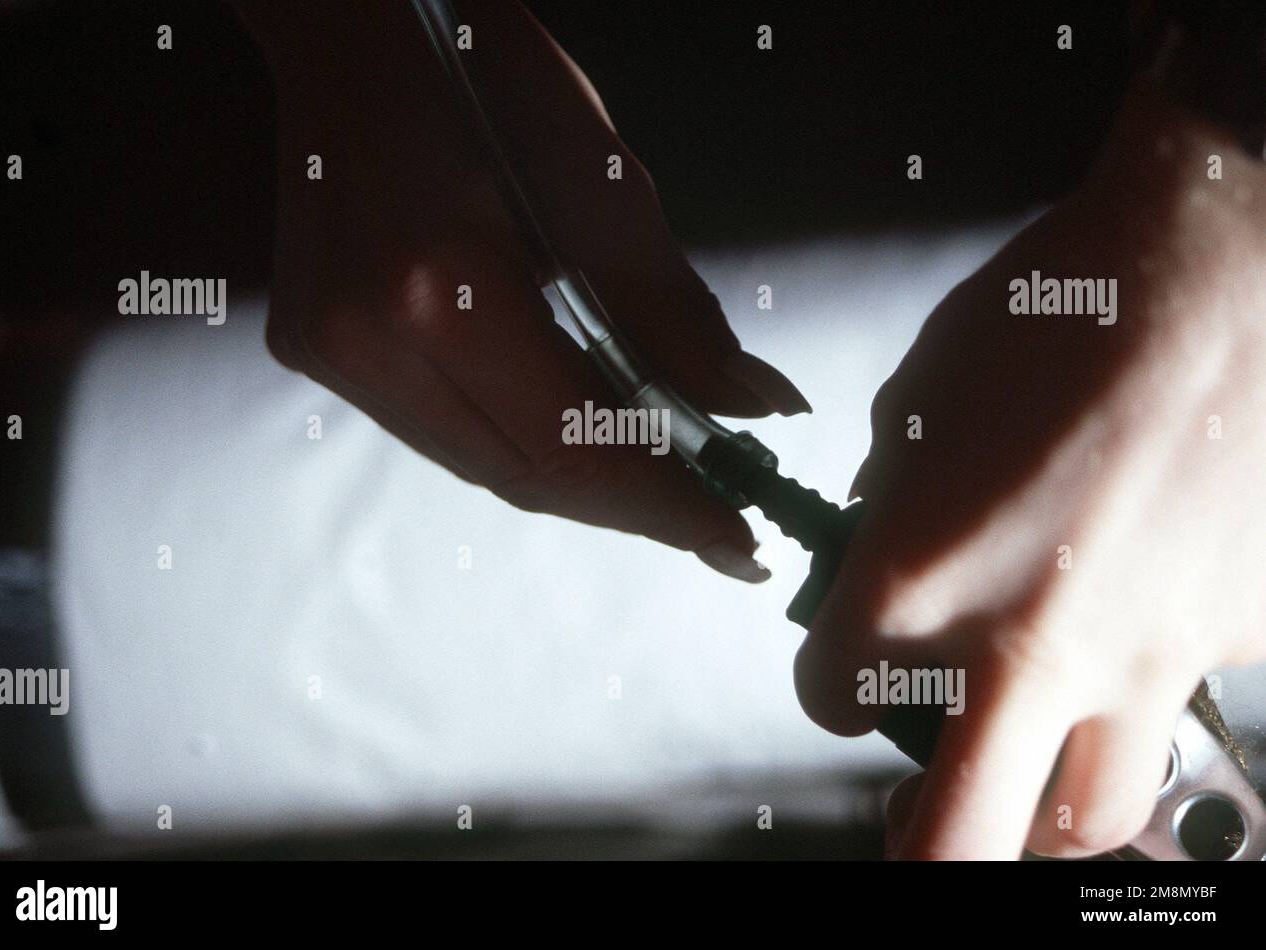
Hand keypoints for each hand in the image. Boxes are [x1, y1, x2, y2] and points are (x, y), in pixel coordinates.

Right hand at [235, 0, 809, 580]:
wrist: (351, 26)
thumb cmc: (483, 69)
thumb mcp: (601, 179)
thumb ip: (675, 315)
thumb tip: (758, 411)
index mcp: (438, 288)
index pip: (571, 442)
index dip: (662, 505)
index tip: (738, 543)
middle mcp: (365, 341)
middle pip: (524, 475)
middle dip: (632, 506)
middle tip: (718, 524)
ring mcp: (327, 352)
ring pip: (482, 466)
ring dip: (582, 481)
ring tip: (666, 485)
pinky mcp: (313, 350)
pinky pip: (442, 431)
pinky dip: (524, 443)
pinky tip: (582, 436)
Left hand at [795, 79, 1265, 858]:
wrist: (1218, 267)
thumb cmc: (1059, 315)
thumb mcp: (918, 408)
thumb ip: (886, 515)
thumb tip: (878, 563)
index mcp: (915, 583)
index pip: (831, 701)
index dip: (832, 686)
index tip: (849, 671)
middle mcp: (1026, 646)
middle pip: (957, 838)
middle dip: (925, 840)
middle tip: (921, 822)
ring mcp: (1146, 659)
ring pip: (1092, 813)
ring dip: (1045, 800)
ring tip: (1032, 758)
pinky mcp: (1236, 640)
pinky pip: (1184, 701)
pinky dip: (1147, 682)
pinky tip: (1140, 610)